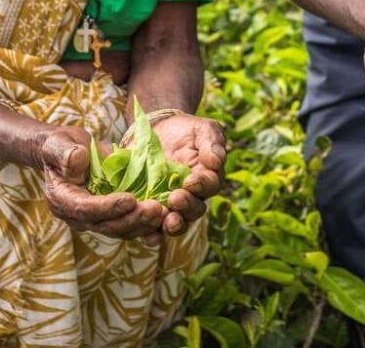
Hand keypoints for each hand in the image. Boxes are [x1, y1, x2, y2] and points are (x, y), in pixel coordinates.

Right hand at [38, 126, 167, 245]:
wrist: (68, 152)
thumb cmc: (62, 146)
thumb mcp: (59, 143)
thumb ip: (65, 153)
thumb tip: (77, 160)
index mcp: (63, 200)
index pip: (85, 209)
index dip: (108, 207)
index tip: (130, 199)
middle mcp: (79, 216)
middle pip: (107, 226)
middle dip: (132, 219)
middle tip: (155, 209)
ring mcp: (97, 219)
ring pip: (122, 230)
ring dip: (144, 224)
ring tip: (163, 212)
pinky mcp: (112, 216)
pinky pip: (130, 226)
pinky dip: (147, 225)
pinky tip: (165, 218)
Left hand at [152, 114, 225, 234]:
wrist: (158, 131)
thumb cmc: (187, 130)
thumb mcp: (203, 129)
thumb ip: (212, 142)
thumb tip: (217, 160)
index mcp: (207, 179)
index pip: (209, 186)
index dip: (201, 185)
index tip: (191, 181)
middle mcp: (192, 197)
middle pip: (194, 210)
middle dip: (186, 207)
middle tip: (176, 199)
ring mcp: (171, 205)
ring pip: (176, 222)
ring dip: (172, 225)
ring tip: (165, 220)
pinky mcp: (151, 208)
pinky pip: (153, 227)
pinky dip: (152, 234)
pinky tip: (148, 236)